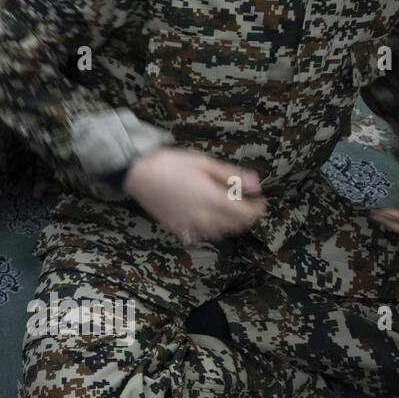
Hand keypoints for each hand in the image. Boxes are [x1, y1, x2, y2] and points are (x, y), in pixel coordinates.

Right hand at [123, 148, 266, 243]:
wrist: (138, 175)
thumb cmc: (172, 164)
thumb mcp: (204, 163)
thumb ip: (232, 176)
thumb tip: (257, 185)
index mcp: (215, 201)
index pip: (247, 214)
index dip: (258, 208)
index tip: (260, 199)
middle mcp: (205, 218)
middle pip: (236, 226)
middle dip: (245, 216)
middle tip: (245, 202)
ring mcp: (191, 226)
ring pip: (221, 233)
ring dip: (229, 223)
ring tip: (226, 208)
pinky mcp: (178, 229)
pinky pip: (202, 235)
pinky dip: (211, 229)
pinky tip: (206, 217)